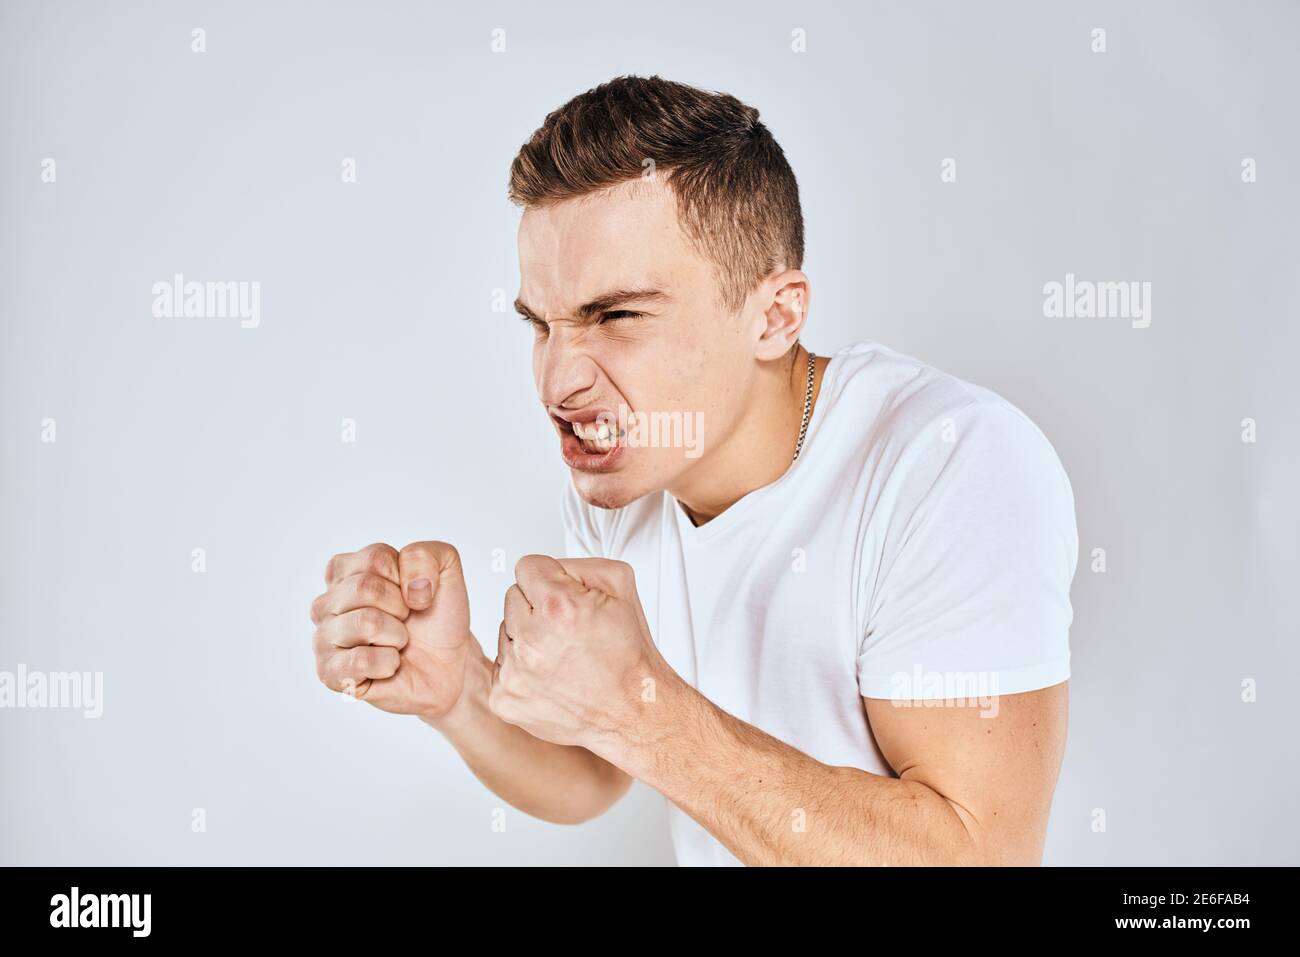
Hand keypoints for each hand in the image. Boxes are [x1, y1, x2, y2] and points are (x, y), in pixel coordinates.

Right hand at [311, 541, 471, 719]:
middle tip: (404, 620)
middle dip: (401, 607)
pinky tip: (388, 665)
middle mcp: (326, 603)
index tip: (410, 593)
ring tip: (396, 642)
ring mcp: (324, 639)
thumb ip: (424, 555)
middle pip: (365, 588)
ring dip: (398, 636)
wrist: (450, 663)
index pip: (376, 558)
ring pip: (366, 623)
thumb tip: (408, 588)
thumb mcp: (444, 567)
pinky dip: (389, 663)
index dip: (406, 578)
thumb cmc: (436, 616)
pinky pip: (362, 661)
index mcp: (345, 571)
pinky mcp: (329, 674)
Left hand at [488, 555, 667, 749]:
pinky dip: (522, 670)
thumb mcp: (620, 583)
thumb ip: (577, 563)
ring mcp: (515, 674)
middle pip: (512, 597)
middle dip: (537, 607)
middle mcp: (532, 641)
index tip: (565, 597)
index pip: (526, 567)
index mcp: (558, 607)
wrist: (633, 710)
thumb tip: (548, 567)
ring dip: (527, 638)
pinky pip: (501, 666)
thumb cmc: (629, 655)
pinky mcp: (505, 699)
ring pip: (505, 632)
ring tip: (561, 655)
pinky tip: (550, 676)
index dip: (549, 579)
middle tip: (568, 629)